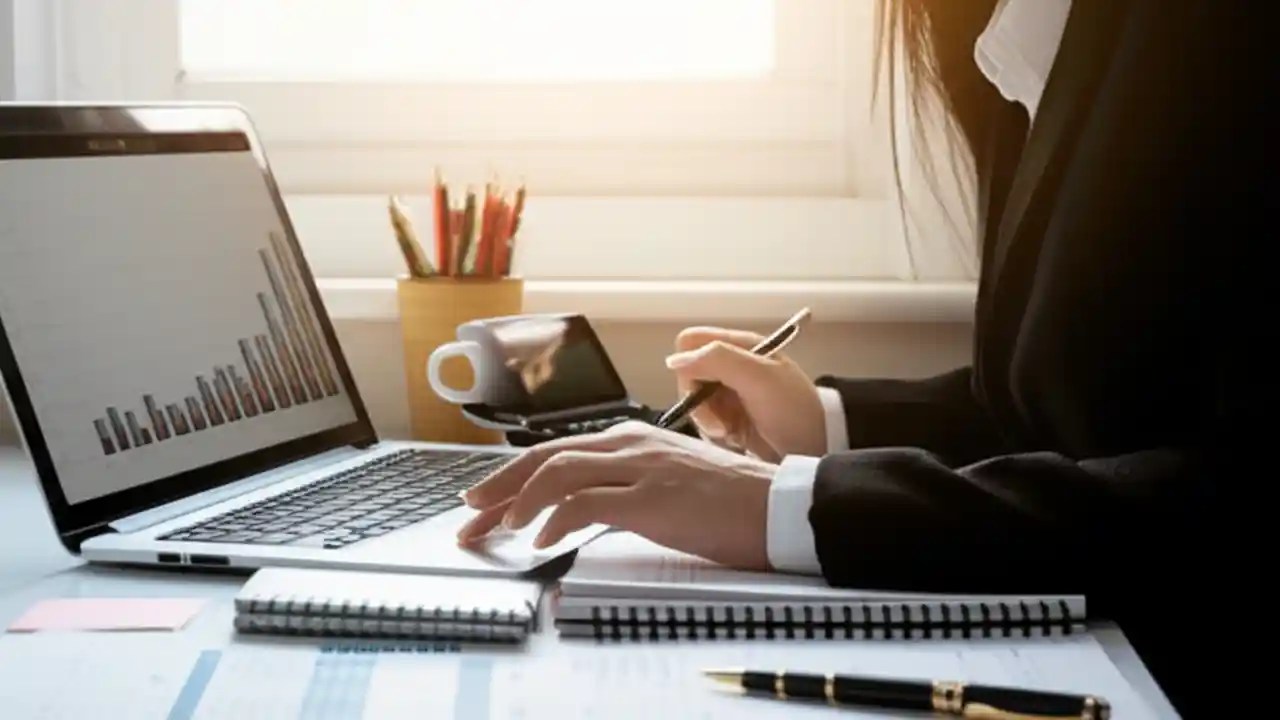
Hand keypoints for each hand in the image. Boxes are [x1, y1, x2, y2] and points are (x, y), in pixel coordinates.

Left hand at [457, 422, 773, 570]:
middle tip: (469, 516)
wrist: (776, 505)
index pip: (556, 451)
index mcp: (630, 437)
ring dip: (518, 502)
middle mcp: (629, 444)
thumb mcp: (667, 478)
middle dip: (499, 487)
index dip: (512, 476)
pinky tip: (543, 538)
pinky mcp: (652, 498)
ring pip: (557, 472)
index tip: (485, 499)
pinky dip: (556, 519)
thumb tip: (580, 505)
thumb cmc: (727, 499)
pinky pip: (587, 502)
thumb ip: (624, 481)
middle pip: (545, 457)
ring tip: (498, 528)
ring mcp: (640, 468)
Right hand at [665, 326, 825, 461]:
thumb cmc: (792, 409)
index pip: (690, 342)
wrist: (819, 449)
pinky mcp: (730, 420)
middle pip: (687, 375)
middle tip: (720, 422)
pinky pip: (703, 422)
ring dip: (706, 421)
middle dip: (697, 401)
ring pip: (693, 402)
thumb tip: (672, 361)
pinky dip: (713, 434)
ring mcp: (729, 394)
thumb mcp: (759, 377)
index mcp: (739, 346)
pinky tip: (733, 440)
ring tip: (730, 433)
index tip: (701, 389)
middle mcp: (730, 366)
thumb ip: (717, 360)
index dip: (688, 364)